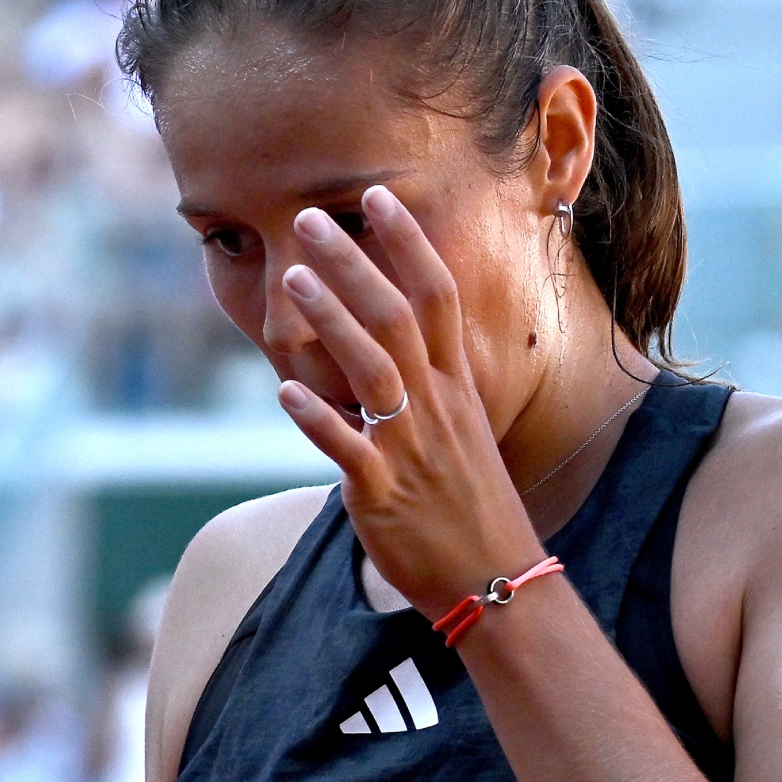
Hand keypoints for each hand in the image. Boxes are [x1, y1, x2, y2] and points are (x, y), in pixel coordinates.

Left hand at [277, 186, 544, 616]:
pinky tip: (284, 395)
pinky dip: (318, 421)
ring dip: (331, 321)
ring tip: (293, 279)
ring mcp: (411, 449)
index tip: (379, 197)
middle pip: (396, 318)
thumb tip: (389, 350)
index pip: (438, 298)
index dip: (408, 244)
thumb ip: (426, 389)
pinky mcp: (384, 495)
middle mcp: (436, 407)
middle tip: (309, 218)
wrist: (498, 584)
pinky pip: (349, 450)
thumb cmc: (471, 509)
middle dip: (352, 264)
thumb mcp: (461, 433)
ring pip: (372, 371)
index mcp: (456, 388)